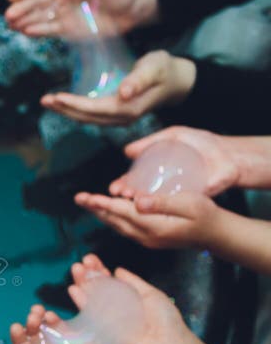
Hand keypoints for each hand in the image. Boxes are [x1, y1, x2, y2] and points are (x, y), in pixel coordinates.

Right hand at [5, 0, 158, 38]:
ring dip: (25, 19)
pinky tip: (26, 31)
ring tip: (12, 24)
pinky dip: (37, 30)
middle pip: (36, 0)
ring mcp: (63, 11)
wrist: (135, 8)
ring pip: (39, 15)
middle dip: (22, 7)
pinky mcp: (67, 28)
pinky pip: (48, 29)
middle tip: (9, 14)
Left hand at [42, 51, 196, 124]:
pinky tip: (64, 105)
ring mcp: (118, 119)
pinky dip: (76, 111)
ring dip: (67, 111)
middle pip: (87, 117)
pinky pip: (91, 116)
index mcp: (128, 109)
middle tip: (44, 100)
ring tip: (49, 102)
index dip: (75, 105)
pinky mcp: (116, 116)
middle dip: (65, 110)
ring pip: (87, 119)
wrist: (176, 82)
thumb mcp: (154, 68)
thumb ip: (139, 80)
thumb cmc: (164, 70)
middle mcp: (121, 118)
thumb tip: (124, 93)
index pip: (95, 109)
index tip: (57, 98)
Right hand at [66, 254, 193, 343]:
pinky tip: (74, 290)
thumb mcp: (151, 294)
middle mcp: (113, 307)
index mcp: (124, 298)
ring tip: (76, 270)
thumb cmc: (165, 320)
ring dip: (82, 284)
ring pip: (90, 299)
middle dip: (87, 275)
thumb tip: (117, 270)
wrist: (171, 343)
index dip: (98, 270)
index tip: (90, 258)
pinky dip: (81, 303)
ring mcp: (107, 319)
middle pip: (96, 288)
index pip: (107, 281)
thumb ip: (133, 282)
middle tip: (80, 263)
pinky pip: (90, 316)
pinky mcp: (103, 331)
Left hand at [74, 190, 221, 248]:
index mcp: (153, 226)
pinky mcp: (150, 239)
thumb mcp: (190, 204)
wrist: (218, 235)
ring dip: (102, 214)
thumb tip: (137, 201)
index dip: (101, 203)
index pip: (121, 212)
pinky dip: (114, 218)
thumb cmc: (207, 216)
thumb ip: (162, 202)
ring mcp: (147, 240)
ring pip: (117, 225)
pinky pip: (125, 228)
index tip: (85, 197)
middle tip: (78, 198)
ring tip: (88, 203)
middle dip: (95, 208)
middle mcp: (145, 236)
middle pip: (114, 220)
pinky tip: (109, 211)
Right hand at [108, 126, 240, 197]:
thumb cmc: (204, 144)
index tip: (114, 188)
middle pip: (137, 196)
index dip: (122, 186)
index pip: (133, 183)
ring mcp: (174, 197)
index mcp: (156, 174)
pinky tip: (146, 205)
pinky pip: (169, 207)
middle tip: (117, 194)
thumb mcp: (174, 136)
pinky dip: (156, 207)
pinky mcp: (187, 203)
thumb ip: (151, 142)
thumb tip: (127, 152)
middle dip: (124, 196)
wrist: (230, 155)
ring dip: (136, 204)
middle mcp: (162, 187)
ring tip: (127, 198)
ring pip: (150, 204)